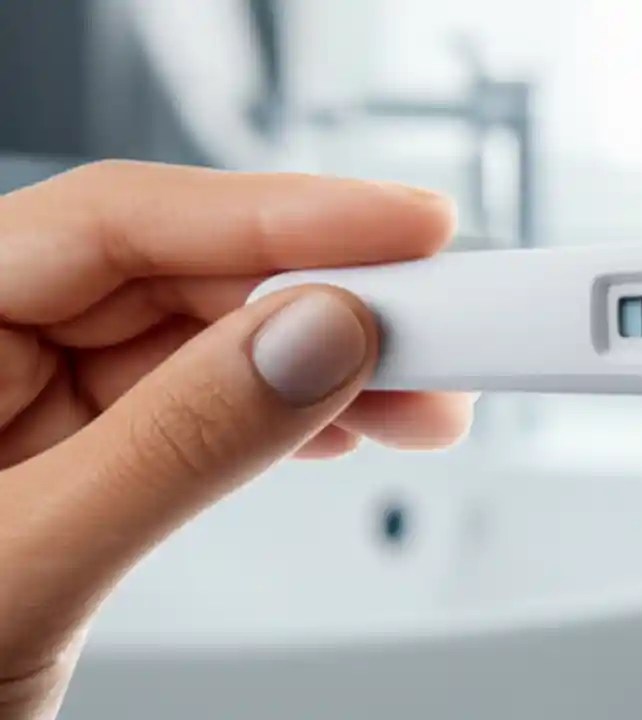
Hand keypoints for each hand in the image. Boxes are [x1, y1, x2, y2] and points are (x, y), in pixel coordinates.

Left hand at [0, 161, 472, 718]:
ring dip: (329, 360)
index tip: (405, 228)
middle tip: (446, 320)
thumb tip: (315, 340)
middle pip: (180, 273)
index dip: (277, 214)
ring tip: (423, 393)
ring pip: (206, 339)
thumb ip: (173, 445)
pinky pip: (203, 404)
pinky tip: (350, 420)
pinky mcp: (81, 459)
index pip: (115, 223)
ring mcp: (26, 403)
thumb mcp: (24, 569)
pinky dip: (289, 411)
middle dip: (328, 299)